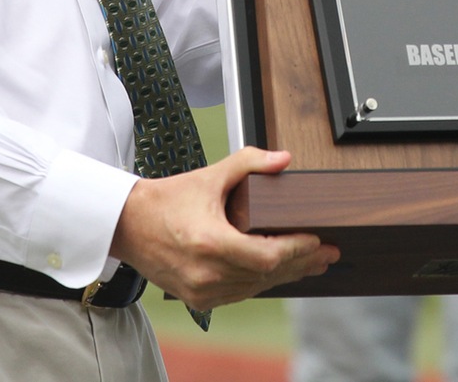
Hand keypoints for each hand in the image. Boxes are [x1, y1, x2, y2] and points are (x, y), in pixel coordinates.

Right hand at [110, 148, 337, 310]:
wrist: (128, 225)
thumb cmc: (167, 199)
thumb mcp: (211, 175)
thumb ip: (250, 163)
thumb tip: (284, 159)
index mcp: (211, 243)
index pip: (267, 256)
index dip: (296, 250)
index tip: (318, 240)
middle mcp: (206, 273)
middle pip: (267, 274)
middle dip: (301, 263)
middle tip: (329, 254)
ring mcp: (201, 291)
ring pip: (256, 287)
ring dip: (285, 275)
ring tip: (312, 264)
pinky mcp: (197, 299)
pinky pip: (240, 293)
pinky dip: (261, 282)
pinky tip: (279, 273)